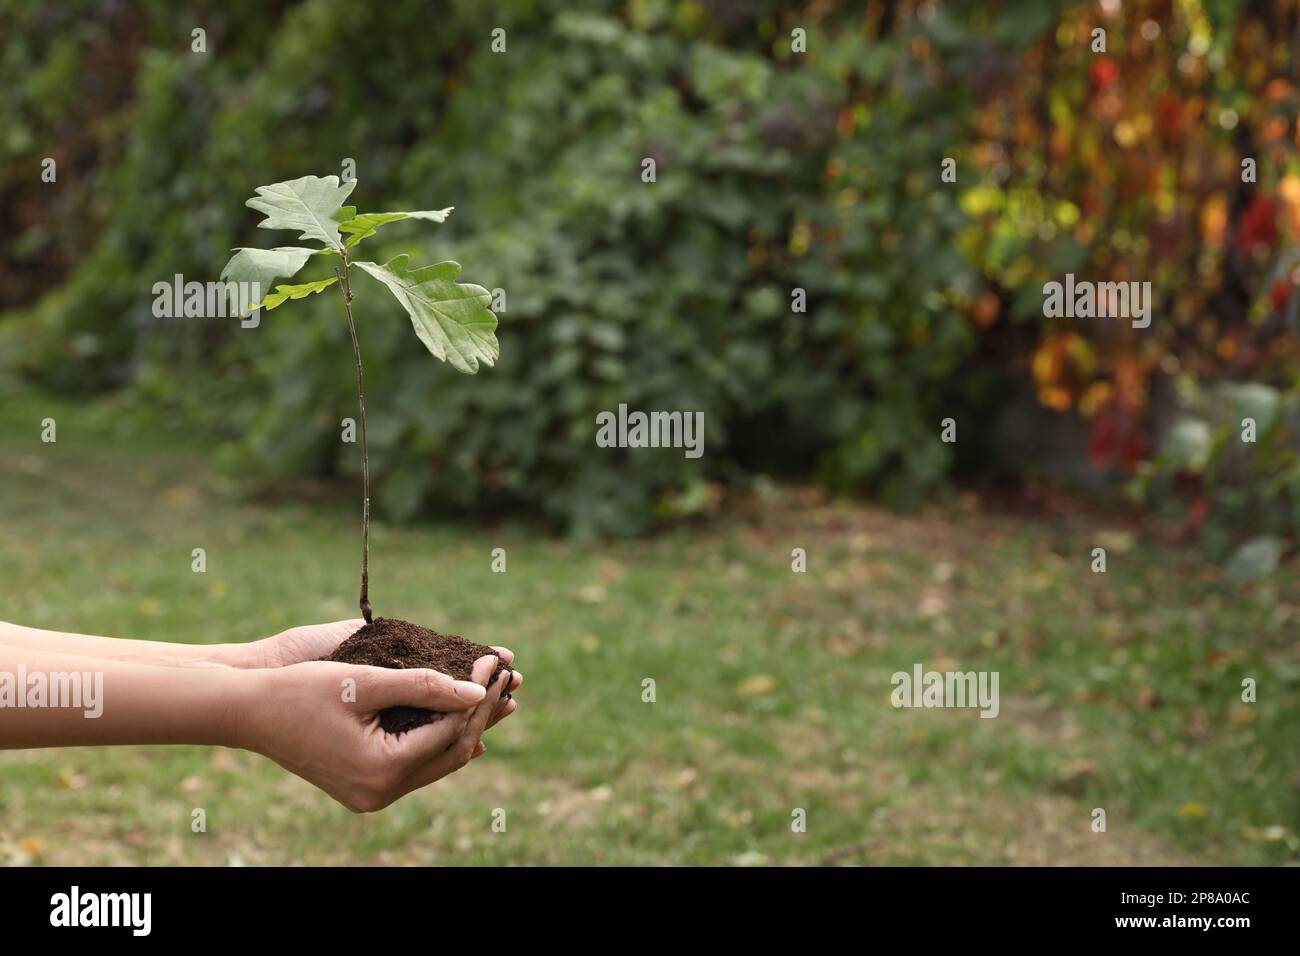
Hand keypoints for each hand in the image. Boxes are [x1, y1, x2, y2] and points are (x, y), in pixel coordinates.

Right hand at [238, 652, 511, 811]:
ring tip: (497, 694)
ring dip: (467, 726)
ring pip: (439, 761)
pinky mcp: (365, 785)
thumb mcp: (365, 680)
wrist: (246, 712)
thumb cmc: (300, 690)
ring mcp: (373, 794)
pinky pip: (418, 765)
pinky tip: (463, 719)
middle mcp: (381, 792)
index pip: (452, 730)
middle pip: (453, 752)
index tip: (495, 658)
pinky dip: (440, 739)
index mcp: (382, 769)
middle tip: (511, 678)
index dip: (479, 693)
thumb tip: (479, 690)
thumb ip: (424, 685)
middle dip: (483, 713)